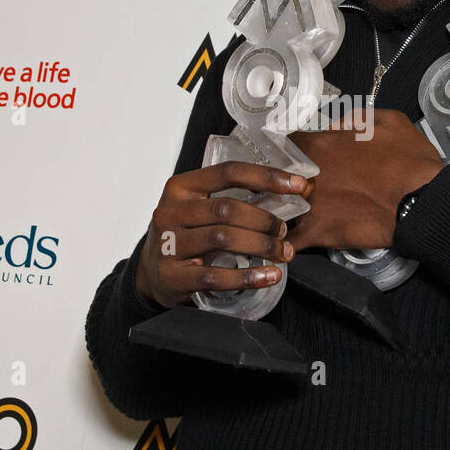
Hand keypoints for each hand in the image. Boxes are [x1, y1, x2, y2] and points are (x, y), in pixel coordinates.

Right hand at [133, 162, 313, 308]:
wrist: (150, 273)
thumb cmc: (185, 235)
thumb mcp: (198, 208)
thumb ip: (229, 199)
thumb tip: (287, 192)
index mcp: (181, 187)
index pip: (228, 172)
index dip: (266, 177)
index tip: (298, 185)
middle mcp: (170, 211)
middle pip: (228, 209)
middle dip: (265, 220)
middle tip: (284, 233)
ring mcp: (167, 244)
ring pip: (223, 239)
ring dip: (261, 246)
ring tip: (282, 254)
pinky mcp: (171, 276)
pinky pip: (215, 276)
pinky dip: (248, 276)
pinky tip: (268, 276)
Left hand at [286, 108, 443, 252]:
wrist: (424, 202)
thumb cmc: (410, 162)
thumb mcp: (389, 121)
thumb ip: (356, 119)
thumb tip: (337, 125)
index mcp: (320, 144)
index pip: (283, 142)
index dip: (282, 149)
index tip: (287, 155)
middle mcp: (307, 174)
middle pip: (272, 175)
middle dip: (274, 180)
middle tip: (281, 186)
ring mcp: (310, 205)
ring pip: (274, 208)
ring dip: (273, 211)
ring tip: (276, 216)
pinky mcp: (319, 233)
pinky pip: (289, 242)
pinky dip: (282, 244)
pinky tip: (281, 245)